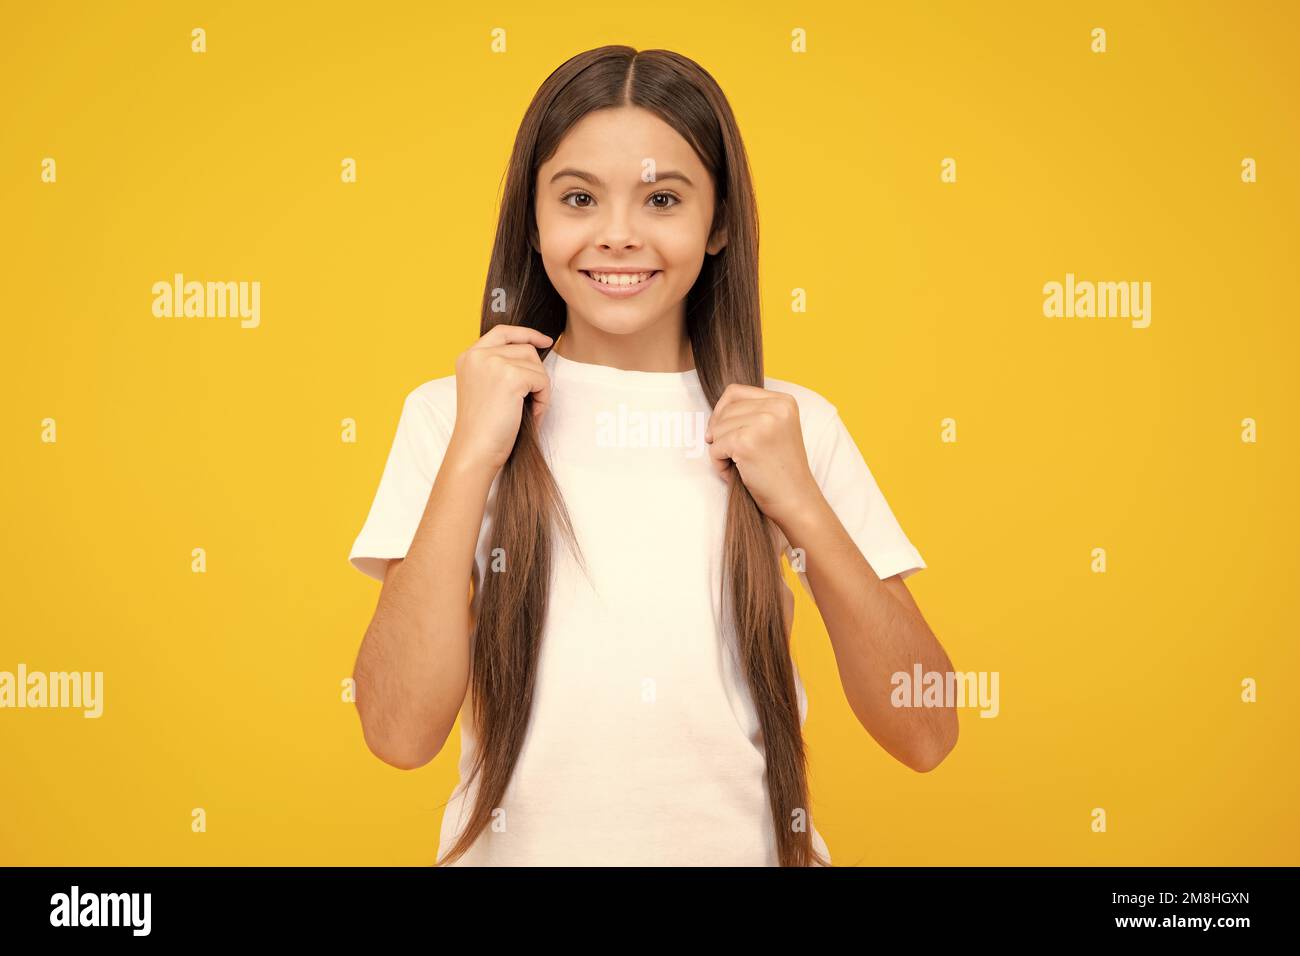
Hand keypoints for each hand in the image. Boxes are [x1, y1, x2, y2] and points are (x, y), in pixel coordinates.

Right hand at [447, 324, 552, 472]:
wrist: (475, 450)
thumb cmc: (482, 427)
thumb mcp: (483, 387)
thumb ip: (498, 367)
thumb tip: (533, 352)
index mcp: (468, 356)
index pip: (502, 332)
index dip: (526, 334)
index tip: (545, 341)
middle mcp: (477, 354)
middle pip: (525, 349)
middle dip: (535, 374)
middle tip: (531, 402)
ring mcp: (493, 363)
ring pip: (536, 364)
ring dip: (540, 389)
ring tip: (528, 410)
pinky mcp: (510, 376)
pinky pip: (542, 380)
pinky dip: (543, 399)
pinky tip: (531, 415)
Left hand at [704, 384, 822, 525]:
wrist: (796, 500)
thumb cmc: (781, 470)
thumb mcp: (775, 430)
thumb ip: (753, 413)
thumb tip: (715, 412)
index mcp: (784, 400)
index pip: (734, 391)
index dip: (722, 412)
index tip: (723, 432)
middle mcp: (776, 407)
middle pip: (724, 410)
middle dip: (720, 433)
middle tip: (732, 455)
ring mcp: (762, 423)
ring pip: (717, 428)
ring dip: (719, 450)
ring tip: (738, 466)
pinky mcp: (746, 442)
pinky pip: (715, 448)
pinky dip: (718, 463)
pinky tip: (734, 473)